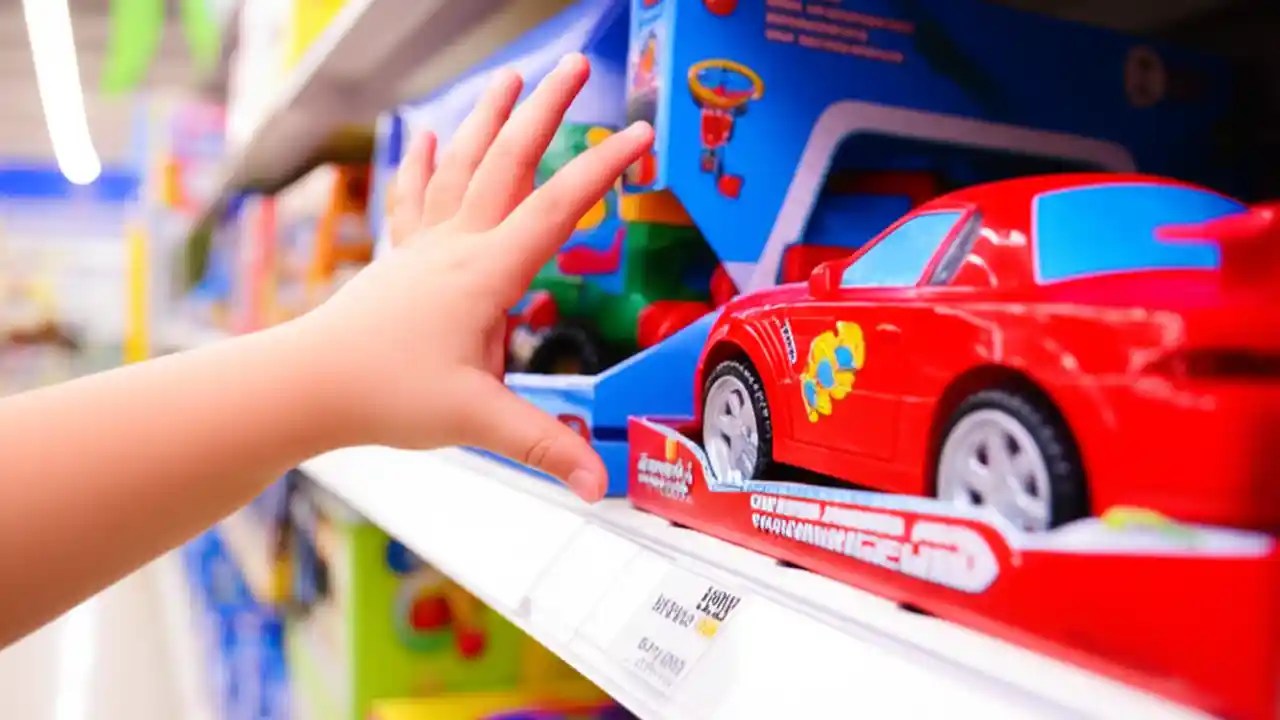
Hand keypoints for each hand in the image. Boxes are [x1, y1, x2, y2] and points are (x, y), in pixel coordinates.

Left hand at [306, 53, 652, 501]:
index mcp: (485, 274)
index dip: (603, 169)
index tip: (640, 135)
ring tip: (510, 79)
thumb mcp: (475, 421)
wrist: (307, 384)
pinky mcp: (401, 259)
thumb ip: (542, 445)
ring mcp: (424, 247)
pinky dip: (423, 161)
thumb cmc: (382, 394)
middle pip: (507, 162)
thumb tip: (599, 486)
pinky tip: (427, 133)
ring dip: (488, 119)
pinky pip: (415, 197)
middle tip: (572, 66)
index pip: (556, 208)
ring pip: (461, 165)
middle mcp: (455, 246)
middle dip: (545, 111)